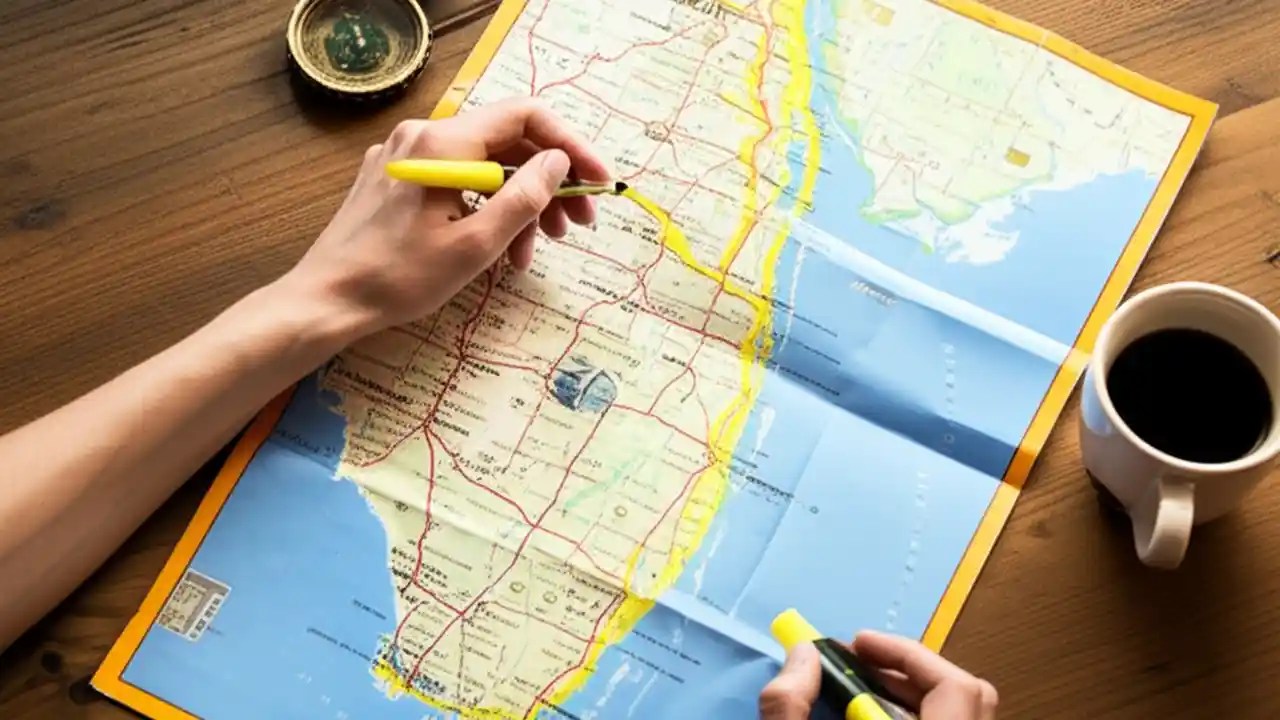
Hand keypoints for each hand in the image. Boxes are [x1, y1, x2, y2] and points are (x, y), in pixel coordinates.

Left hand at [282, 97, 610, 340]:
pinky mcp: (395, 179)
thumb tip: (559, 162)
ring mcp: (405, 156)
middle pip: (506, 142)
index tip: (597, 182)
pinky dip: (485, 208)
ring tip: (535, 251)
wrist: (326, 300)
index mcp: (444, 144)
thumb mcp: (475, 244)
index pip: (526, 116)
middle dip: (548, 183)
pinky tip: (498, 249)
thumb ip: (524, 197)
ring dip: (519, 203)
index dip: (570, 145)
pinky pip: (455, 180)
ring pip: (483, 165)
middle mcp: (423, 137)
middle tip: (577, 225)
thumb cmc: (398, 278)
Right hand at [759, 631, 997, 718]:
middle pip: (965, 693)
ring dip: (908, 694)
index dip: (907, 655)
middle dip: (906, 669)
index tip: (858, 644)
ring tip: (856, 694)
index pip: (956, 687)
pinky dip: (910, 716)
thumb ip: (790, 710)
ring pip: (956, 713)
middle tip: (857, 664)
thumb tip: (802, 655)